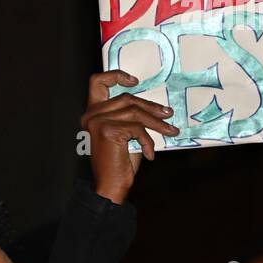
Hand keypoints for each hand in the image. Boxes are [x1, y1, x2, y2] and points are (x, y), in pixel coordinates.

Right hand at [81, 70, 178, 204]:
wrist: (110, 186)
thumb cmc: (120, 162)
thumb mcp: (126, 134)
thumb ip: (131, 117)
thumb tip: (156, 106)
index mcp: (93, 112)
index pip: (97, 82)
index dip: (116, 76)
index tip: (135, 81)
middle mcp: (91, 114)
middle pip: (127, 99)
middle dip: (151, 107)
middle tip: (168, 114)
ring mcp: (98, 121)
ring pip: (135, 113)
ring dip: (157, 123)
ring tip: (171, 131)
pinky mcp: (108, 131)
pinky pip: (137, 128)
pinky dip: (148, 141)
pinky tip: (150, 153)